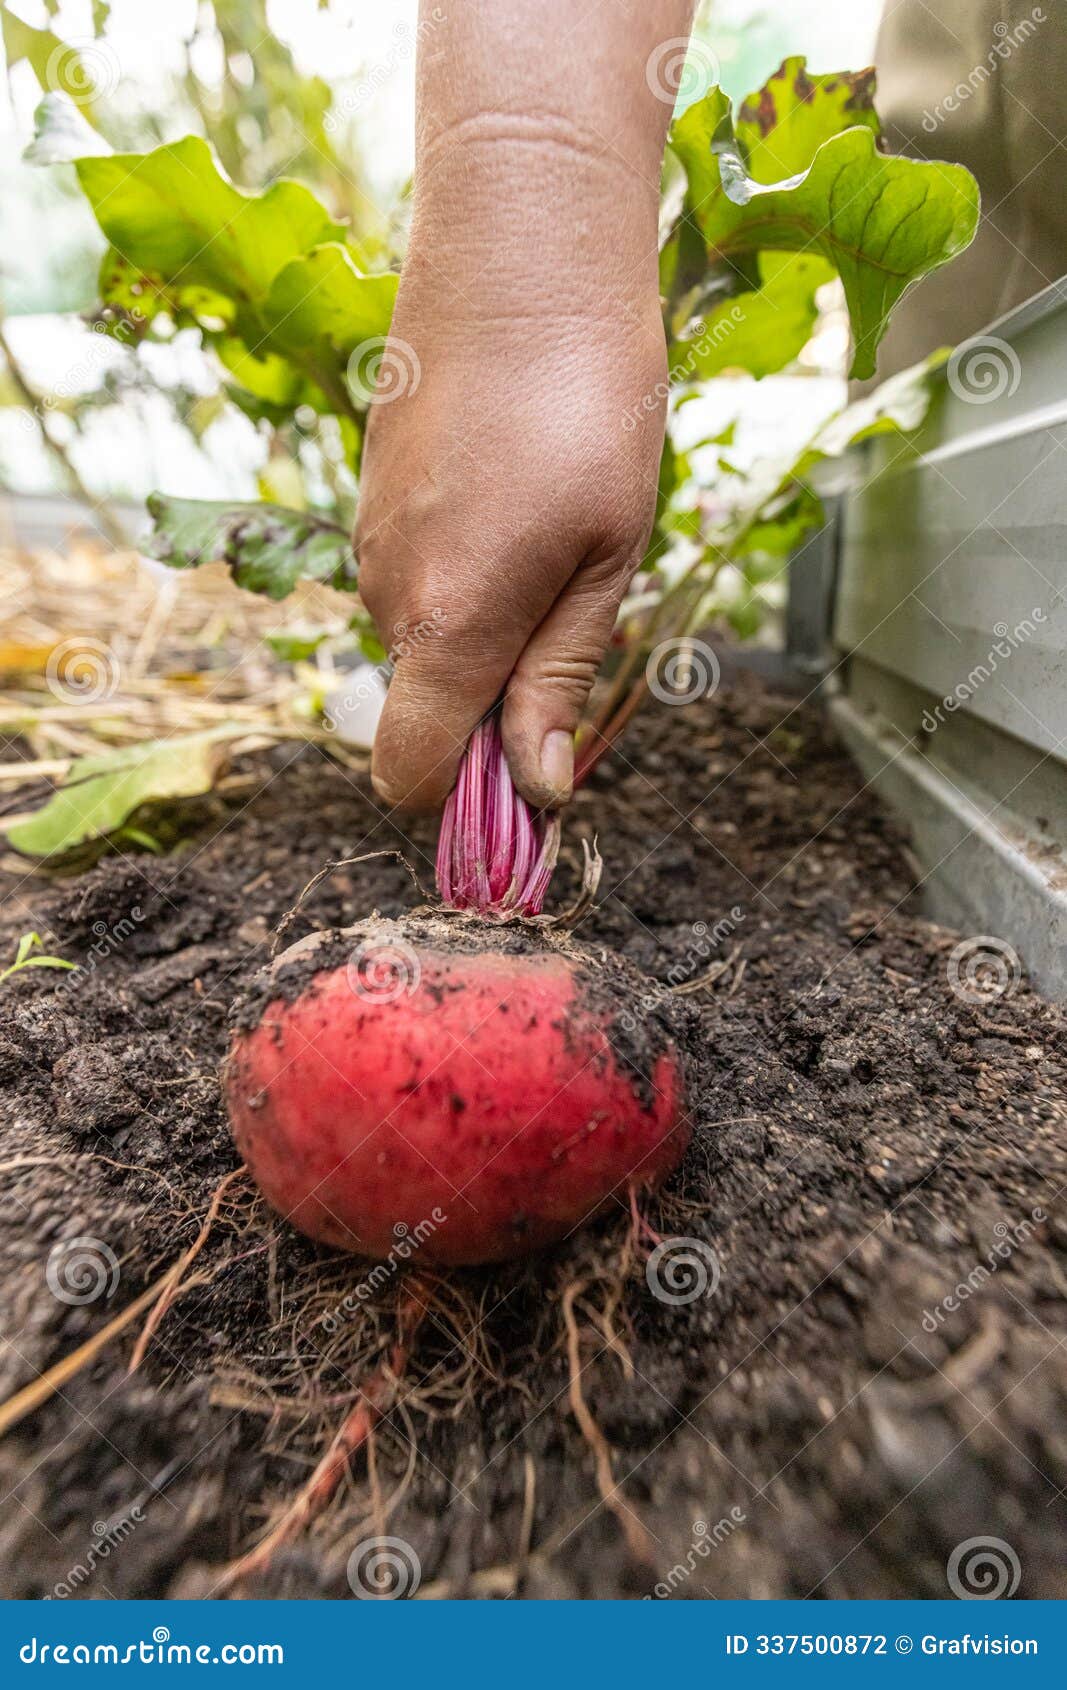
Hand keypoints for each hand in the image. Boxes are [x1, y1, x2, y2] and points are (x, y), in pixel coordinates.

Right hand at [355, 264, 666, 811]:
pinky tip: (514, 496)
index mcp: (449, 622)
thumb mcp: (607, 556)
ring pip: (425, 643)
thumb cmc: (591, 402)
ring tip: (554, 529)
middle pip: (428, 711)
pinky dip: (462, 574)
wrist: (520, 252)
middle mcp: (388, 595)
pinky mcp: (368, 503)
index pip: (408, 774)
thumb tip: (538, 790)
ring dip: (485, 628)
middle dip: (495, 704)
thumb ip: (558, 679)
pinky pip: (414, 583)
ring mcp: (369, 544)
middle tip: (578, 608)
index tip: (530, 784)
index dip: (463, 802)